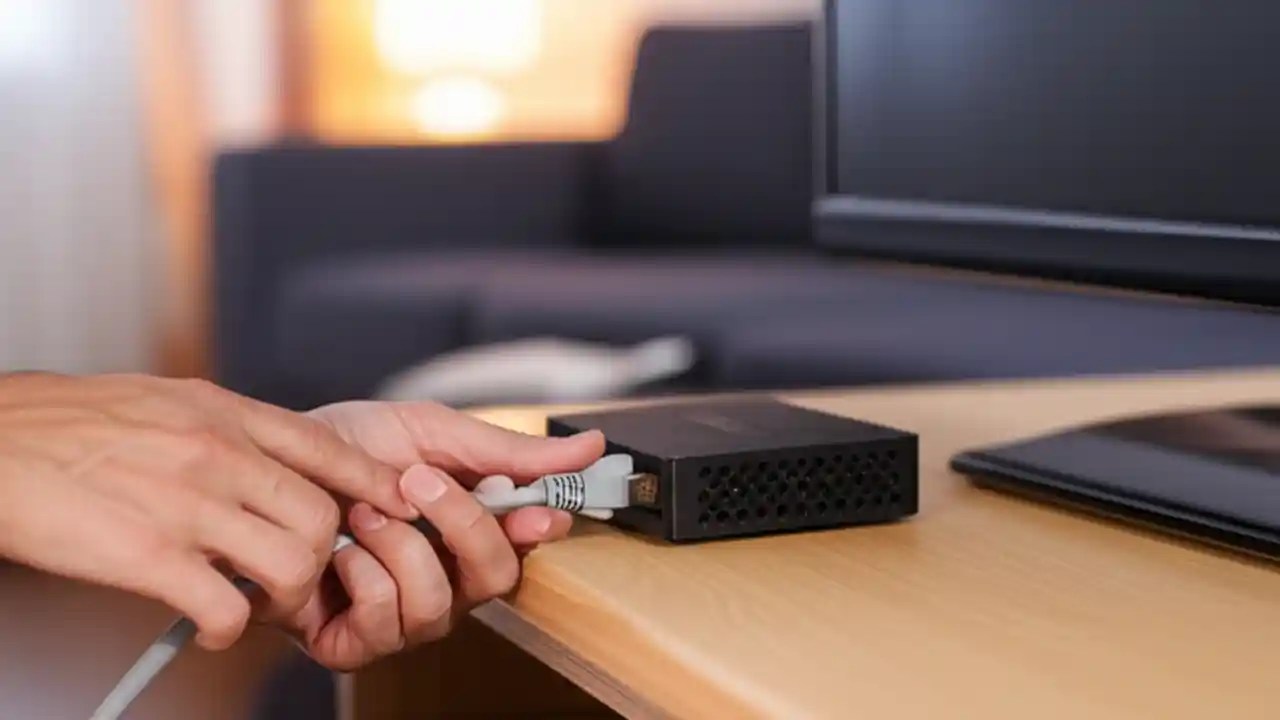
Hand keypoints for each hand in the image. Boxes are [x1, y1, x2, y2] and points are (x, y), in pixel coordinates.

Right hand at [0, 373, 413, 650]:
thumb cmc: (70, 423)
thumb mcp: (165, 400)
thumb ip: (224, 426)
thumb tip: (267, 455)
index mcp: (221, 413)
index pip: (326, 446)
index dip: (371, 481)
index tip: (394, 503)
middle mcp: (215, 452)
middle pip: (319, 515)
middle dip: (321, 557)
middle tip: (299, 576)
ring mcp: (187, 503)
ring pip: (290, 563)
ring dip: (284, 598)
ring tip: (257, 605)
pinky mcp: (149, 555)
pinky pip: (228, 608)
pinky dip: (231, 630)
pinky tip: (213, 627)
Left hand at [282, 400, 603, 668]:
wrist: (263, 464)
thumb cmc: (346, 448)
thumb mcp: (430, 432)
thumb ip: (508, 449)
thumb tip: (590, 446)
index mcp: (470, 531)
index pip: (529, 545)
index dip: (541, 528)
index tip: (540, 508)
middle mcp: (446, 580)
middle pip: (497, 578)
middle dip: (462, 525)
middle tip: (418, 482)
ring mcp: (402, 616)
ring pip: (440, 602)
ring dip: (399, 546)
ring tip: (360, 513)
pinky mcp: (355, 644)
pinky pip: (386, 621)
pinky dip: (362, 576)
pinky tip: (339, 552)